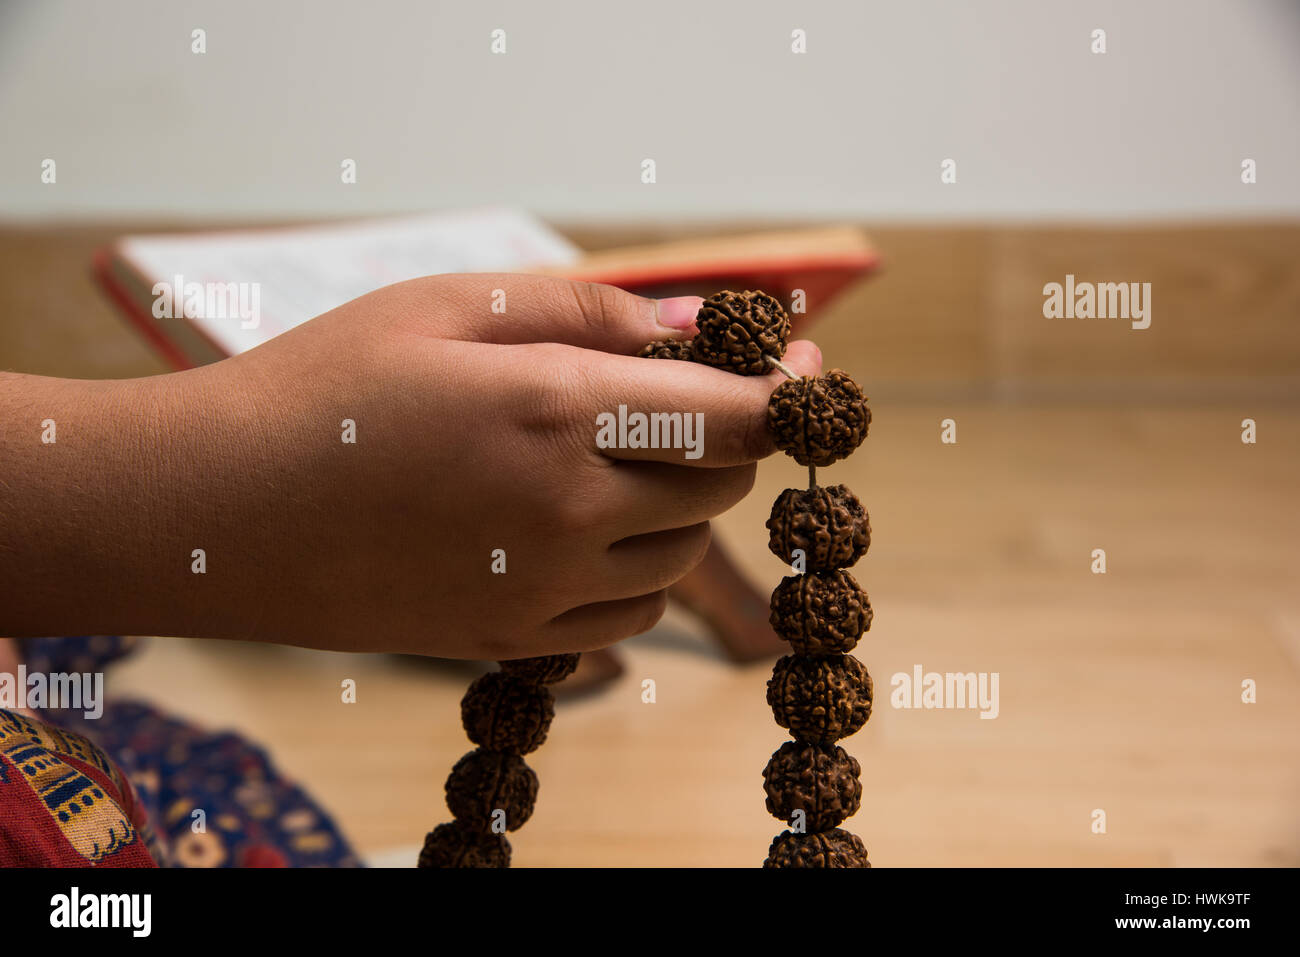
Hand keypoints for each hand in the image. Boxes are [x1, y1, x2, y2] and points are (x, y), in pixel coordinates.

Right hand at [0, 275, 820, 657]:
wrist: (217, 511)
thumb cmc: (324, 387)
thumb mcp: (449, 305)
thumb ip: (588, 309)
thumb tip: (696, 329)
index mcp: (556, 408)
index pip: (734, 414)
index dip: (788, 390)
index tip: (801, 365)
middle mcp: (567, 509)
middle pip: (721, 484)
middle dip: (725, 438)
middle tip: (682, 401)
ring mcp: (541, 587)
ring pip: (683, 551)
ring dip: (680, 503)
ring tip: (612, 461)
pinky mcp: (513, 637)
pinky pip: (631, 613)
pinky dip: (637, 570)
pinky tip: (583, 530)